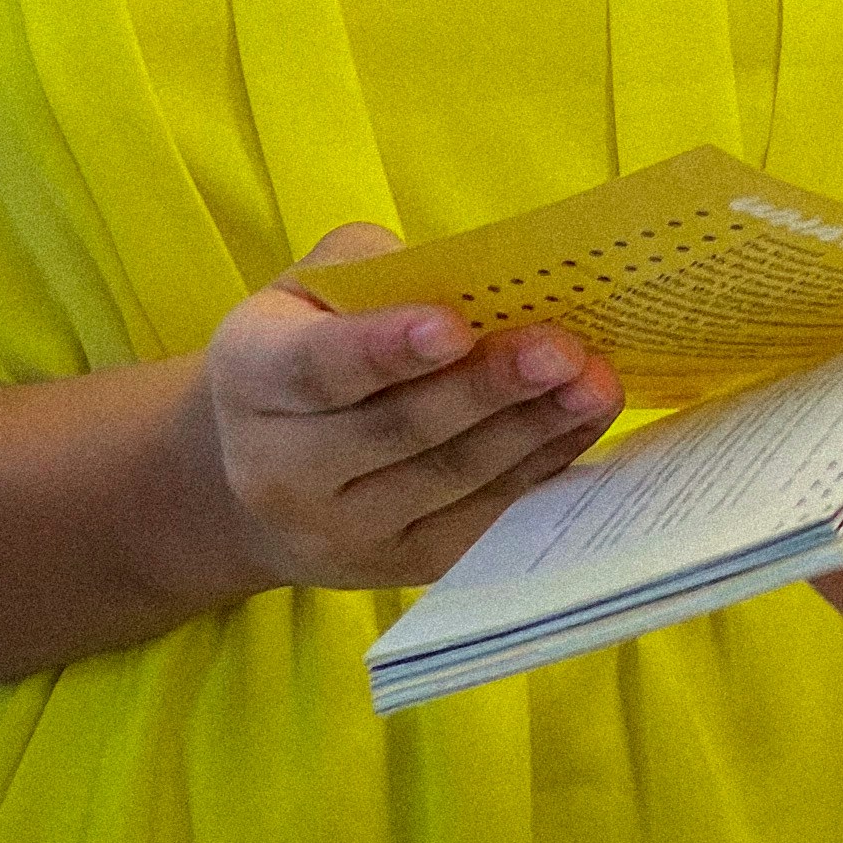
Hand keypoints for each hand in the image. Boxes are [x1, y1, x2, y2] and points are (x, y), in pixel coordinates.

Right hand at [184, 222, 624, 593]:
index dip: (386, 349)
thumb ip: (378, 274)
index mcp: (250, 377)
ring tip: (593, 384)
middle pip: (396, 431)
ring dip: (530, 431)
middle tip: (559, 349)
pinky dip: (539, 469)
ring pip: (448, 480)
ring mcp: (344, 534)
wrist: (258, 478)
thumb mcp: (311, 289)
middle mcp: (282, 471)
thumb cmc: (305, 344)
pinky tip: (582, 423)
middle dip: (486, 389)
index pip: (318, 369)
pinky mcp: (403, 569)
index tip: (454, 325)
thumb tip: (480, 279)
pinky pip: (480, 520)